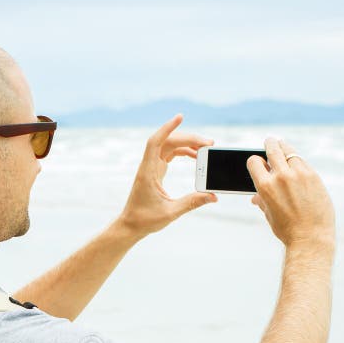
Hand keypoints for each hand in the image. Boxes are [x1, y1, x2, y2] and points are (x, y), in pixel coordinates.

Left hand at [118, 114, 216, 237]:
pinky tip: (195, 156)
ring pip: (169, 147)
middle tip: (209, 144)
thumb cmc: (145, 220)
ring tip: (205, 149)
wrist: (130, 226)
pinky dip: (182, 152)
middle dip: (188, 138)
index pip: (155, 142)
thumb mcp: (171, 212)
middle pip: (167, 142)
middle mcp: (148, 166)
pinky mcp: (155, 172)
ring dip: (187, 144)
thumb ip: (192, 203)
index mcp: (148, 173)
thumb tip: (213, 196)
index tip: (180, 117)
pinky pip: (169, 154)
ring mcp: (151, 168)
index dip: (167, 128)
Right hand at [247, 138, 335, 248]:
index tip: (258, 160)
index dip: (254, 160)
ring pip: (289, 151)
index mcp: (265, 187)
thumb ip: (262, 200)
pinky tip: (296, 160)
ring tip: (282, 144)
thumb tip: (254, 197)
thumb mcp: (269, 214)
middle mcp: (281, 177)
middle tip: (270, 140)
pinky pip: (302, 161)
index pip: (254, 162)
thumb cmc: (287, 229)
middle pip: (272, 149)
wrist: (310, 236)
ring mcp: (299, 174)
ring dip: (284, 147)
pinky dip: (297, 160)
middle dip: (269, 144)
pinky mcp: (313, 175)